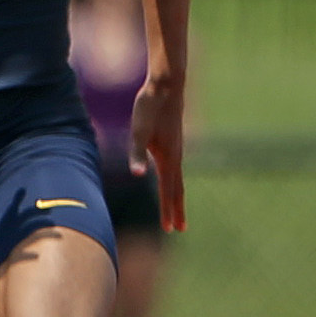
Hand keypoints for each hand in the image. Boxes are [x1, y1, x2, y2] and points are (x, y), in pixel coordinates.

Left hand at [130, 68, 189, 233]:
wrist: (167, 86)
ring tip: (176, 210)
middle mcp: (176, 157)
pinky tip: (170, 182)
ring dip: (177, 197)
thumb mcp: (138, 131)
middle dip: (177, 210)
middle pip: (178, 189)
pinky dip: (175, 183)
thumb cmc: (150, 108)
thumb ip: (136, 154)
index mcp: (169, 158)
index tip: (170, 229)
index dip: (169, 210)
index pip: (169, 191)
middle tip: (179, 229)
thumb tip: (137, 175)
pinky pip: (175, 170)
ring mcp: (177, 150)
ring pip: (178, 180)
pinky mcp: (174, 143)